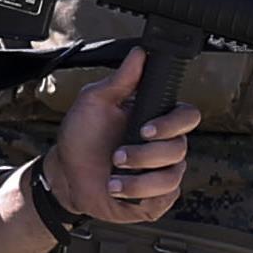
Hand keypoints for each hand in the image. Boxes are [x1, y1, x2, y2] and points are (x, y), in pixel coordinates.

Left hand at [42, 50, 195, 231]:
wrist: (65, 174)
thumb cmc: (82, 136)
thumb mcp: (95, 102)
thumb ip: (121, 79)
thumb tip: (139, 53)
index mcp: (156, 120)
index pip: (187, 116)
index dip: (172, 123)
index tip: (145, 128)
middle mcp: (165, 146)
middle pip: (180, 148)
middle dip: (146, 154)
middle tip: (117, 154)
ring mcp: (162, 173)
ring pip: (172, 176)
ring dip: (139, 178)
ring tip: (112, 177)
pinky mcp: (156, 198)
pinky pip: (163, 198)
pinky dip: (138, 194)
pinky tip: (117, 189)